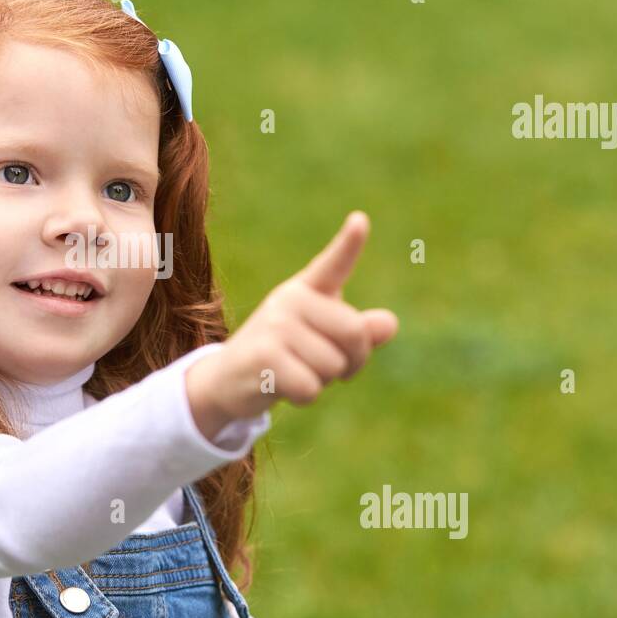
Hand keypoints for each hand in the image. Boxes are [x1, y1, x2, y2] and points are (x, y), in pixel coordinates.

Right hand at [185, 211, 398, 440]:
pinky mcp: (264, 356)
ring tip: (297, 372)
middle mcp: (289, 300)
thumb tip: (390, 324)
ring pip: (334, 365)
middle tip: (332, 368)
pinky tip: (283, 387)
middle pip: (354, 333)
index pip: (332, 264)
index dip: (349, 244)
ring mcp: (274, 326)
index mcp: (306, 290)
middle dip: (353, 361)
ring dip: (323, 381)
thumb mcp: (324, 340)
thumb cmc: (286, 356)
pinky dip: (304, 396)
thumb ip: (359, 331)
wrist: (227, 380)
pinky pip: (312, 387)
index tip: (360, 221)